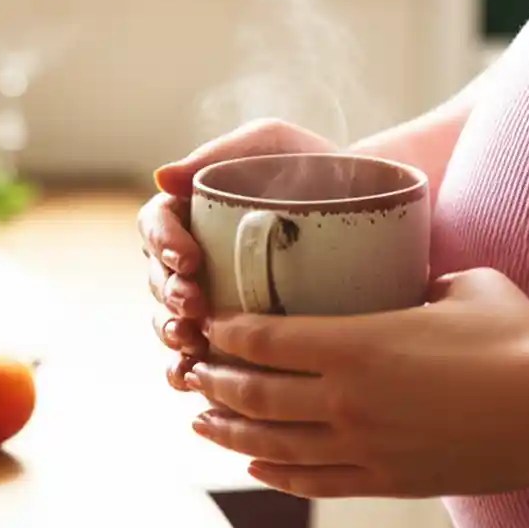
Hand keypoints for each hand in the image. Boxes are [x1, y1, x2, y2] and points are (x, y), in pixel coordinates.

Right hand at [138, 119, 336, 389]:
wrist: (373, 210)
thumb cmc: (317, 168)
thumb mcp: (273, 144)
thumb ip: (222, 152)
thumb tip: (163, 177)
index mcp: (191, 213)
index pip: (156, 225)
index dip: (162, 243)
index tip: (188, 259)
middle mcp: (192, 260)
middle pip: (157, 281)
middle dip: (168, 297)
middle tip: (194, 308)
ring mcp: (211, 301)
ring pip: (171, 323)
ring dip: (173, 337)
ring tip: (192, 345)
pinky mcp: (234, 337)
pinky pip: (201, 363)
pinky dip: (191, 373)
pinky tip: (198, 383)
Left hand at [185, 268, 528, 497]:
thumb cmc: (520, 339)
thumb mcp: (465, 286)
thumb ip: (424, 280)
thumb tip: (414, 280)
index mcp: (357, 343)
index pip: (264, 337)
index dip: (226, 331)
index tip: (208, 322)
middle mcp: (347, 399)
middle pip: (254, 393)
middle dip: (212, 381)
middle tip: (190, 372)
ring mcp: (365, 446)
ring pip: (273, 444)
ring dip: (228, 431)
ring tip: (200, 421)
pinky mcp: (389, 481)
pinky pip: (315, 482)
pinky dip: (276, 474)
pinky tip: (255, 466)